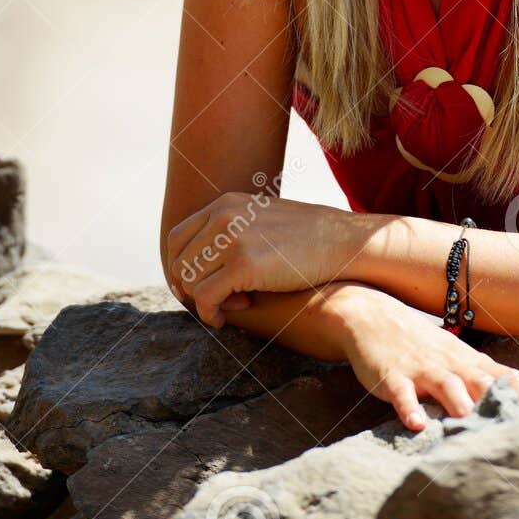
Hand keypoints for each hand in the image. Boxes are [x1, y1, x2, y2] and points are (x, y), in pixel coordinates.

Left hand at [166, 192, 359, 328]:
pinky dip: (210, 313)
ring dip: (206, 300)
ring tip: (234, 303)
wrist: (341, 241)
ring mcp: (232, 238)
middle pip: (180, 262)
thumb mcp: (262, 218)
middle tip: (223, 298)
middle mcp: (223, 215)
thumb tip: (205, 256)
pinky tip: (230, 315)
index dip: (181, 267)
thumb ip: (233, 228)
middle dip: (195, 287)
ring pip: (190, 281)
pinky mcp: (244, 264)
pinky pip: (205, 297)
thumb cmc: (307, 237)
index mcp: (225, 203)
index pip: (177, 238)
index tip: (198, 286)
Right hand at [339, 285, 518, 431]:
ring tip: (470, 429)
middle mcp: (451, 363)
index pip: (506, 376)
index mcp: (468, 361)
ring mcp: (421, 368)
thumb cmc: (420, 345)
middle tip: (517, 432)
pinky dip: (409, 407)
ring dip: (460, 405)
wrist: (373, 315)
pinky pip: (402, 392)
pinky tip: (416, 424)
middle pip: (482, 381)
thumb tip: (507, 414)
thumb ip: (477, 383)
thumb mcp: (453, 358)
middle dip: (500, 405)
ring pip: (446, 386)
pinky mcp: (392, 375)